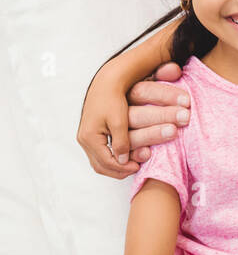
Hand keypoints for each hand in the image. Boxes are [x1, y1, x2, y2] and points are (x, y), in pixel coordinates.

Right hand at [76, 62, 190, 178]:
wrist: (106, 83)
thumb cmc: (113, 99)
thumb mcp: (119, 121)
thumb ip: (121, 142)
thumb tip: (122, 161)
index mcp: (89, 137)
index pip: (105, 162)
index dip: (122, 168)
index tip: (138, 167)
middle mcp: (84, 139)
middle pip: (100, 165)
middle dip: (118, 171)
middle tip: (135, 169)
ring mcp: (86, 137)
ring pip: (99, 161)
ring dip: (114, 167)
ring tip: (131, 166)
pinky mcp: (91, 134)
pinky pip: (99, 154)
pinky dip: (111, 159)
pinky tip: (124, 158)